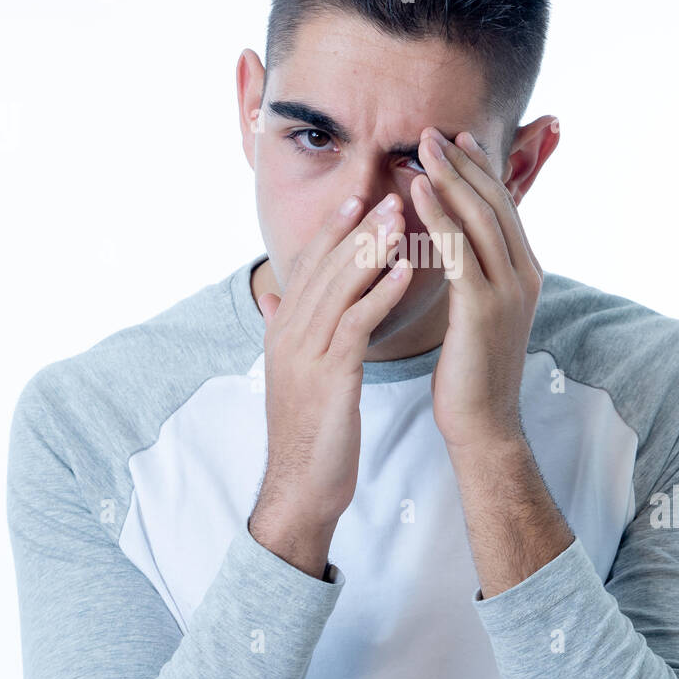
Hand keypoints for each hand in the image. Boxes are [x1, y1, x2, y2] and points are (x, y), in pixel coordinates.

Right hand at [249, 191, 411, 572]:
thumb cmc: (307, 430)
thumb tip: (272, 296)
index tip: (357, 198)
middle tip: (388, 193)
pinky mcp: (330, 375)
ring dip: (372, 248)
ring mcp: (306, 352)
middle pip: (324, 266)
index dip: (333, 230)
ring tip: (401, 217)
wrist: (300, 485)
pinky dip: (381, 292)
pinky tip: (406, 271)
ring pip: (340, 286)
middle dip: (356, 228)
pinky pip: (357, 323)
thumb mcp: (293, 372)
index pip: (308, 266)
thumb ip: (284, 328)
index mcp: (283, 329)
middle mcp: (289, 333)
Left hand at [410, 126, 542, 451]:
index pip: (504, 206)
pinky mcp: (483, 308)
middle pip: (495, 203)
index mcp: (526, 272)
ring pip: (480, 219)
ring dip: (449, 178)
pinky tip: (415, 193)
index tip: (456, 138)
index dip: (481, 169)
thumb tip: (456, 239)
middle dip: (463, 163)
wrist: (482, 423)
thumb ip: (476, 272)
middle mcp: (525, 275)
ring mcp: (509, 291)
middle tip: (432, 131)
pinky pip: (458, 250)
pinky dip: (437, 216)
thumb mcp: (480, 311)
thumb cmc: (471, 369)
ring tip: (421, 148)